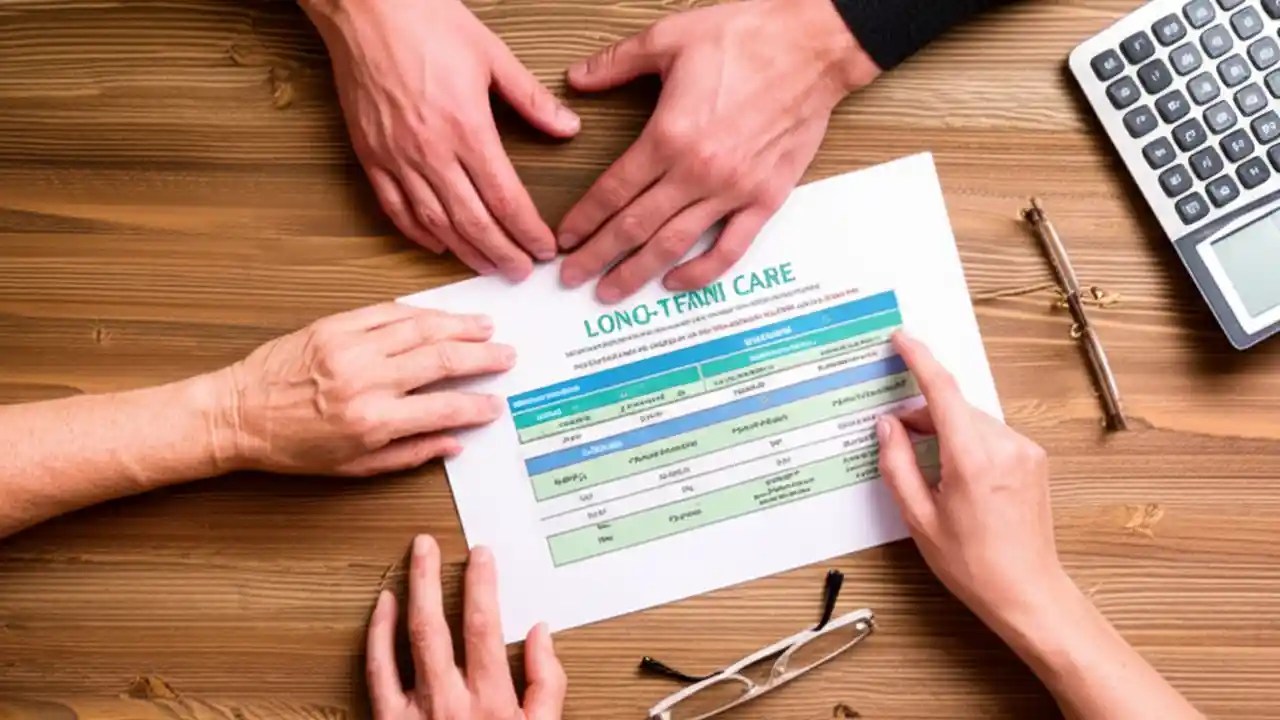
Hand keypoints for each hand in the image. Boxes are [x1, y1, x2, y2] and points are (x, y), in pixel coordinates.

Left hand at [225, 303, 513, 476]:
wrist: (237, 415)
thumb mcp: (353, 467)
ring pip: (420, 327)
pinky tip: (439, 315)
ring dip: (458, 326)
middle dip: (481, 357)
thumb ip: (409, 453)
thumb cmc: (291, 447)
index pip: (443, 409)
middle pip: (441, 359)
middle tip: (506, 355)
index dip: (477, 406)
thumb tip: (454, 442)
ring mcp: (350, 347)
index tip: (495, 403)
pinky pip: (388, 312)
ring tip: (484, 327)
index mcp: (372, 421)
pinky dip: (420, 312)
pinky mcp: (334, 326)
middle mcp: (366, 380)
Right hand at [304, 0, 579, 279]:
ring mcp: (396, 157)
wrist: (367, 6)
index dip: (527, 231)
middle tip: (521, 273)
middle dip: (502, 254)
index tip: (544, 249)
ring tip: (487, 269)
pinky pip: (394, 208)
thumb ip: (532, 100)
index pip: (505, 199)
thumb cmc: (427, 21)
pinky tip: (437, 245)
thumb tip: (568, 127)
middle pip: (473, 222)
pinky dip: (417, 233)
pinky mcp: (369, 155)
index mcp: (467, 128)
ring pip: (435, 223)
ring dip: (465, 252)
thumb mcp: (492, 55)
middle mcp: (430, 152)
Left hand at [366, 536, 566, 718]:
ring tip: (409, 562)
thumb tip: (539, 635)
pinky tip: (383, 608)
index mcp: (492, 701)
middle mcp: (450, 701)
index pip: (484, 625)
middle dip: (433, 577)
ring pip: (408, 640)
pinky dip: (378, 635)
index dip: (481, 584)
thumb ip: (545, 684)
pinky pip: (377, 672)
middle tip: (428, 544)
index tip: (480, 556)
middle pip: (439, 624)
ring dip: (408, 594)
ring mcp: (414, 713)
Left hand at [556, 0, 880, 301]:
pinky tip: (676, 282)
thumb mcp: (669, 38)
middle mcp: (696, 171)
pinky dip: (701, 272)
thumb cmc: (747, 36)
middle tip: (572, 277)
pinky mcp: (765, 198)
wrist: (813, 46)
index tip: (565, 240)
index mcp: (668, 136)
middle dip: (597, 257)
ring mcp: (732, 190)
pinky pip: (729, 248)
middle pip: (634, 227)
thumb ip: (617, 63)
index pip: (613, 192)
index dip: (584, 220)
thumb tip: (577, 78)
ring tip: (610, 291)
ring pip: (674, 244)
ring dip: (637, 272)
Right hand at [875, 333, 1068, 630]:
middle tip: (897, 436)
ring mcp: (1025, 451)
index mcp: (972, 459)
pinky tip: (956, 473)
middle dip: (923, 414)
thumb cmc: (973, 564)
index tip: (901, 339)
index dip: (919, 359)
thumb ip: (897, 464)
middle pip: (955, 407)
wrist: (1027, 592)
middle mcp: (1005, 447)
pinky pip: (991, 434)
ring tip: (929, 467)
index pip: (942, 392)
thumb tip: (887, 426)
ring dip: (946, 429)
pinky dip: (968, 441)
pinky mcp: (1034, 459)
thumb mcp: (918, 518)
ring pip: (972, 420)